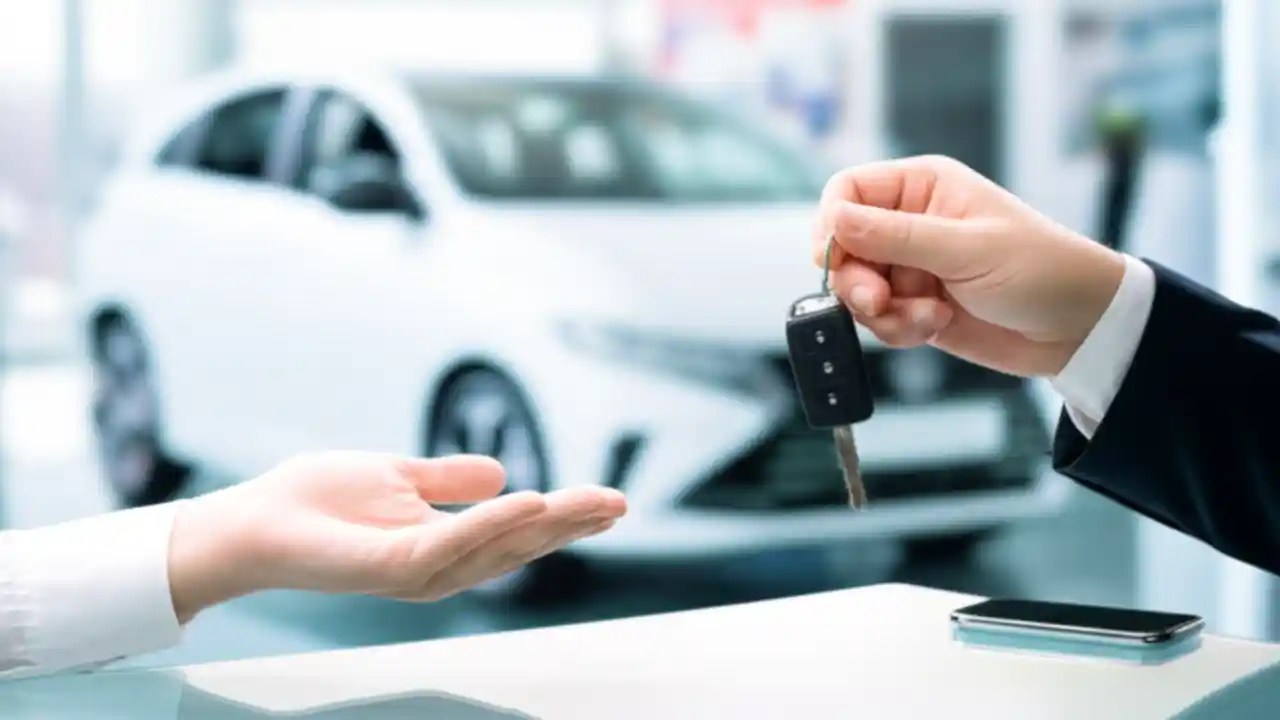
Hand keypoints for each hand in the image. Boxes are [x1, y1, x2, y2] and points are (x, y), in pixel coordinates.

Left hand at [167, 452, 625, 621]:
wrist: (253, 519)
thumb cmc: (314, 501)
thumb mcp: (397, 477)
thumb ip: (447, 480)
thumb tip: (502, 471)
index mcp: (443, 545)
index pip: (517, 533)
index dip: (563, 519)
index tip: (609, 501)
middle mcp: (438, 567)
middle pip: (519, 547)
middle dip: (571, 526)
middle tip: (619, 504)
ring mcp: (415, 572)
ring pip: (496, 549)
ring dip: (547, 525)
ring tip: (591, 502)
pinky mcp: (389, 566)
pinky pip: (450, 546)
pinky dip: (491, 524)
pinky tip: (527, 500)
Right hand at [815, 155, 1125, 376]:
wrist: (1080, 328)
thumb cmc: (1043, 270)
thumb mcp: (968, 249)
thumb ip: (897, 237)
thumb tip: (835, 219)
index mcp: (923, 188)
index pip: (848, 191)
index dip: (832, 223)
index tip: (835, 257)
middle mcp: (909, 224)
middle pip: (843, 247)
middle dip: (854, 280)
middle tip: (877, 301)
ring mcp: (910, 267)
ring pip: (856, 290)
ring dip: (882, 311)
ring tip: (928, 316)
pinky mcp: (914, 306)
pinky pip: (879, 320)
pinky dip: (898, 329)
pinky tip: (938, 324)